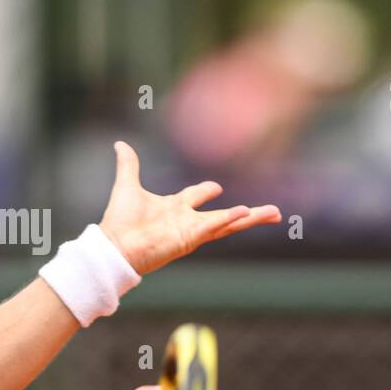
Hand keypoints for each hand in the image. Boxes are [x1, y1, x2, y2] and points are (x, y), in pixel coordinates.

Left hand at [98, 141, 281, 274]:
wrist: (116, 245)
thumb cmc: (120, 221)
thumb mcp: (127, 185)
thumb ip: (129, 165)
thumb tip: (120, 144)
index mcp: (174, 208)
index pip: (195, 197)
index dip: (205, 191)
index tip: (216, 187)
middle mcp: (187, 220)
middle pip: (225, 215)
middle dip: (247, 213)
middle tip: (269, 210)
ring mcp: (192, 230)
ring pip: (230, 223)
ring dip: (252, 217)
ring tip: (275, 213)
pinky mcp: (192, 237)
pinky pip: (216, 225)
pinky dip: (232, 218)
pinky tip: (248, 211)